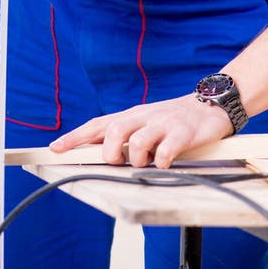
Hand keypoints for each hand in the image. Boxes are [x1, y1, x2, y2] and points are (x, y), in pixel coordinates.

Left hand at [49, 94, 233, 168]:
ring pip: (136, 141)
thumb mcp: (146, 121)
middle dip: (109, 152)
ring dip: (136, 159)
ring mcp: (163, 123)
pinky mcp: (182, 133)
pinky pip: (165, 151)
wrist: (212, 104)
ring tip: (146, 163)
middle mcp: (144, 116)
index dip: (76, 136)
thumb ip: (126, 134)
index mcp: (133, 115)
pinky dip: (160, 163)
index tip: (55, 148)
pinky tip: (164, 164)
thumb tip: (100, 150)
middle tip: (117, 162)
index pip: (98, 124)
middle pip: (114, 130)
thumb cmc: (175, 118)